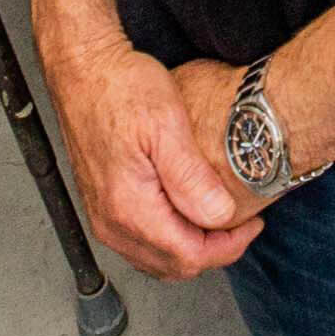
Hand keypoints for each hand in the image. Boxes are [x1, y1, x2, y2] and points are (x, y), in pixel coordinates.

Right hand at [45, 34, 261, 279]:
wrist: (83, 69)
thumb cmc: (119, 88)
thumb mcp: (166, 123)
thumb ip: (191, 177)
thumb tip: (220, 216)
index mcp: (129, 207)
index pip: (188, 256)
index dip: (227, 247)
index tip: (251, 224)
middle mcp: (111, 222)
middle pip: (173, 266)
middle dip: (213, 251)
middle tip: (242, 224)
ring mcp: (103, 216)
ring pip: (157, 259)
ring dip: (192, 247)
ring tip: (220, 218)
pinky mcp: (102, 205)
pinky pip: (141, 242)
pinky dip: (170, 238)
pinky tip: (188, 212)